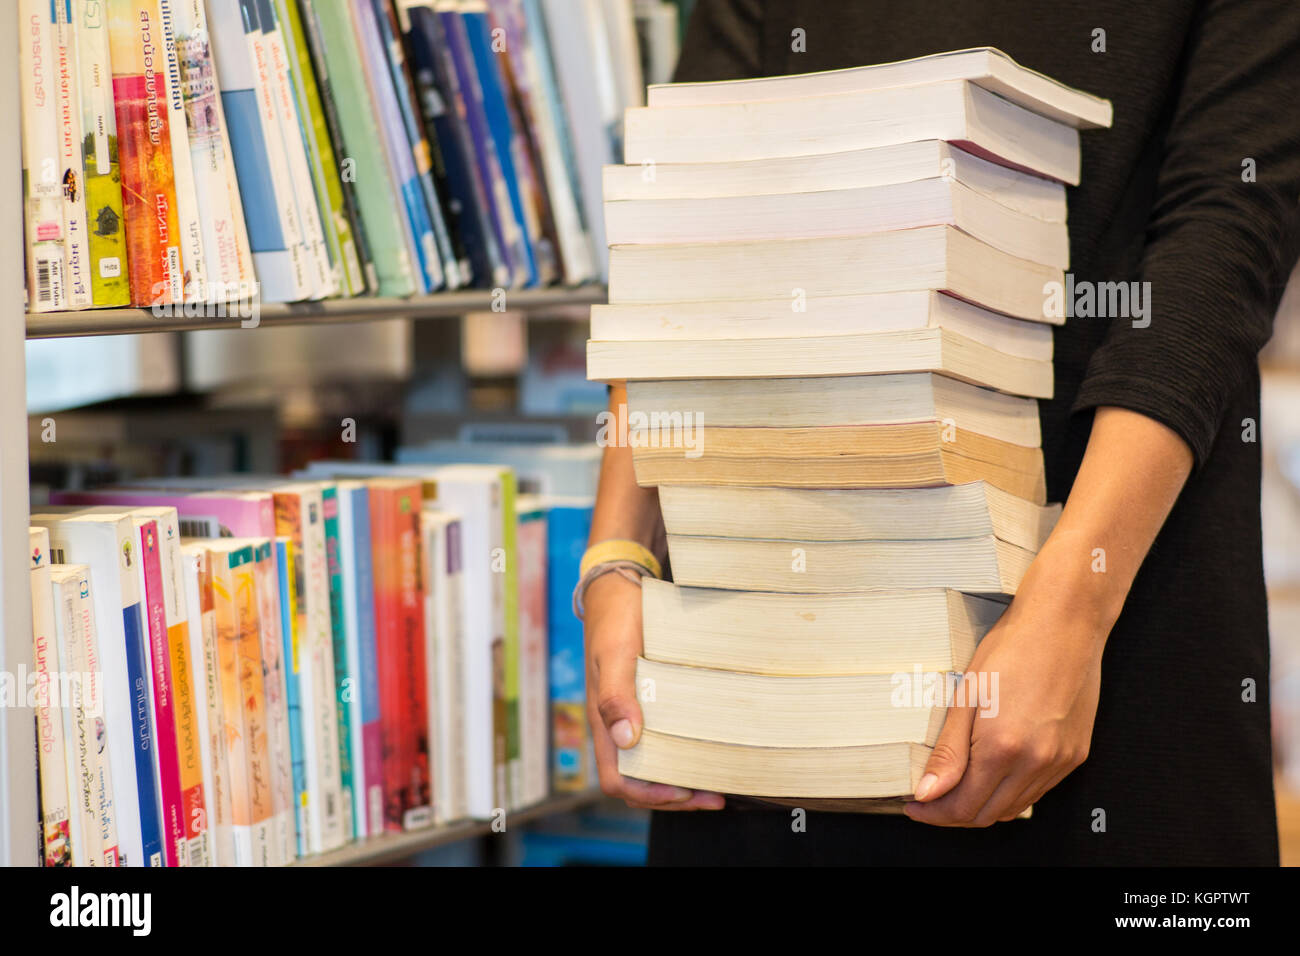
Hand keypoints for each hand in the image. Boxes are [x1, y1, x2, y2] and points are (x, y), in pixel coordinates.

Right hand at [584, 571, 724, 810]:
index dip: (651, 795)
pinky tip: (706, 748)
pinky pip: (659, 740)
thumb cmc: (616, 618)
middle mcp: (614, 724)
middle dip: (674, 796)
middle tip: (715, 796)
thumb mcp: (616, 652)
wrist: (617, 587)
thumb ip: (617, 695)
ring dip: (679, 780)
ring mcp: (628, 714)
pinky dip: (681, 753)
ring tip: (717, 783)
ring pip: (649, 765)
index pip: (618, 781)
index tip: (686, 790)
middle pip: (637, 782)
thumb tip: (626, 739)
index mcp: (602, 719)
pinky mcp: (643, 701)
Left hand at [904, 536, 1112, 826]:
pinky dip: (1012, 793)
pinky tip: (993, 773)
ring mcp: (1060, 761)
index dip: (934, 814)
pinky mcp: (1076, 755)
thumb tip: (928, 793)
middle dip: (954, 814)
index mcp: (1003, 748)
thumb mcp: (966, 696)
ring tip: (958, 785)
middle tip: (930, 798)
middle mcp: (1036, 763)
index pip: (962, 807)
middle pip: (988, 815)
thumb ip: (949, 752)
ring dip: (983, 806)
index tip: (915, 806)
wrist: (1065, 624)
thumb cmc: (1012, 649)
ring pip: (1014, 808)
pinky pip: (1038, 791)